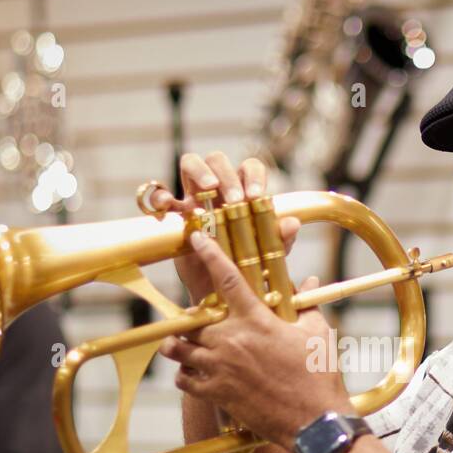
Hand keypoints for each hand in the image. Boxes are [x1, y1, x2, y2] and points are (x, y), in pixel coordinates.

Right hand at [146, 152, 300, 302]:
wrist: (220, 292)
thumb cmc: (246, 266)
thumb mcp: (266, 254)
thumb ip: (280, 238)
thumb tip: (292, 223)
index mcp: (243, 192)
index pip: (249, 168)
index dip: (252, 175)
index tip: (256, 196)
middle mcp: (218, 189)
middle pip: (218, 159)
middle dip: (227, 174)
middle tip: (235, 200)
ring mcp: (193, 196)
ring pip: (191, 163)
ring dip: (200, 171)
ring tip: (208, 189)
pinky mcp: (175, 214)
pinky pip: (161, 195)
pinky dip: (160, 195)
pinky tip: (167, 206)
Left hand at [158, 233, 350, 450]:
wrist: (314, 420)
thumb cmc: (319, 376)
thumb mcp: (317, 333)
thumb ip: (307, 304)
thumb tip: (308, 280)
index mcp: (255, 319)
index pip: (225, 277)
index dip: (209, 253)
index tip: (197, 237)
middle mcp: (231, 340)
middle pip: (192, 318)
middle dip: (192, 317)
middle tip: (198, 320)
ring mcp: (220, 367)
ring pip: (179, 349)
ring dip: (179, 345)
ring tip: (183, 345)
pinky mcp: (217, 393)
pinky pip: (185, 380)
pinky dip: (185, 375)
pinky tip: (194, 374)